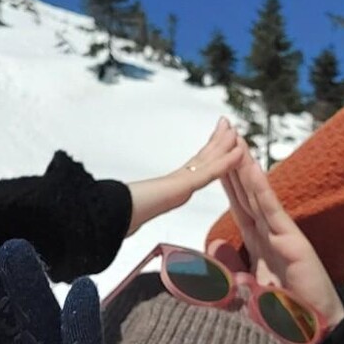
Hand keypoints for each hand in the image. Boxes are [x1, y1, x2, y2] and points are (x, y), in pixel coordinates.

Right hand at [125, 117, 243, 236]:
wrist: (103, 219)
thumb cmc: (115, 219)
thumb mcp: (135, 216)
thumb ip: (140, 210)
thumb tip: (137, 212)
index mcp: (170, 189)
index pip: (195, 168)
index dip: (209, 153)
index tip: (219, 140)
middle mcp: (177, 183)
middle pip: (203, 158)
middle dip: (217, 141)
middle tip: (228, 124)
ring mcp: (179, 184)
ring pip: (208, 161)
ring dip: (225, 144)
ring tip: (235, 128)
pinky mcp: (179, 187)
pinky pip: (208, 174)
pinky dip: (225, 163)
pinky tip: (239, 153)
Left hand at [219, 146, 343, 332]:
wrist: (317, 328)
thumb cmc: (287, 313)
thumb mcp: (250, 289)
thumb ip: (231, 267)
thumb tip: (216, 244)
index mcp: (260, 243)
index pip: (240, 206)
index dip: (228, 183)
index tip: (215, 159)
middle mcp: (271, 233)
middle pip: (248, 193)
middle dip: (235, 164)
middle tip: (225, 134)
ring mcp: (283, 235)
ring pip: (258, 195)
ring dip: (246, 167)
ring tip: (236, 140)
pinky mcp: (292, 242)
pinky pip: (272, 211)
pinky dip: (262, 189)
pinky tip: (252, 169)